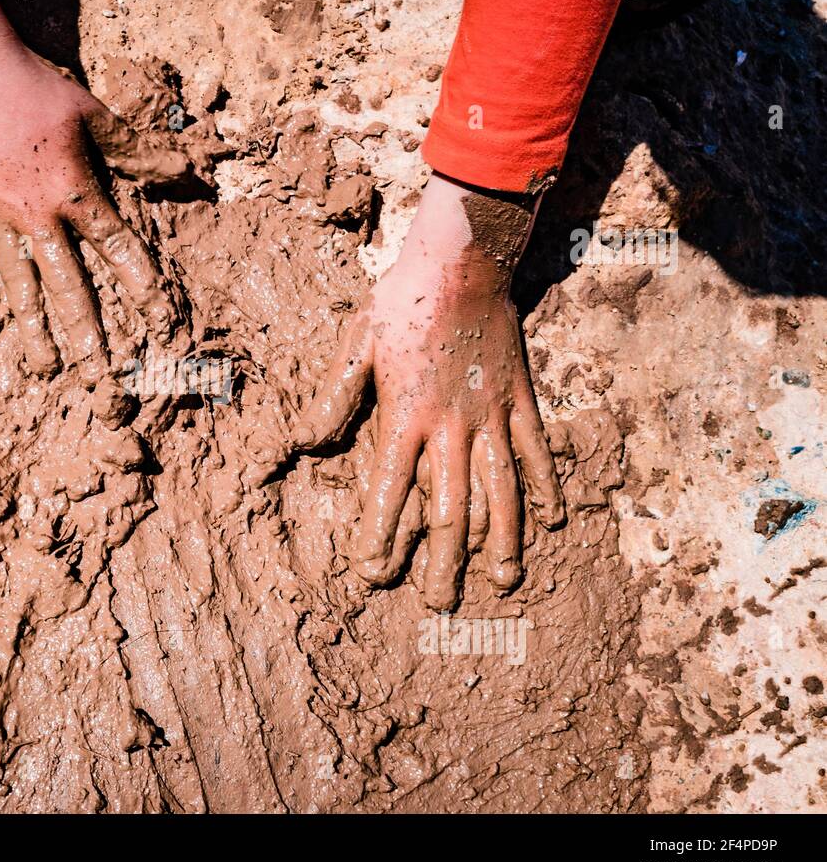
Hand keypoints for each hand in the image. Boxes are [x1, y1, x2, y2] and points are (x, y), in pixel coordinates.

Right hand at [0, 0, 191, 377]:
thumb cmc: (35, 88)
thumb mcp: (94, 114)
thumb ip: (141, 149)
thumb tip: (192, 169)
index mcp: (76, 194)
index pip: (119, 251)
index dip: (144, 289)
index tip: (164, 327)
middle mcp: (38, 219)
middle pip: (71, 291)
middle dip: (90, 342)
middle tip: (103, 387)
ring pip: (21, 290)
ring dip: (34, 336)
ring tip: (46, 373)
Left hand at [266, 173, 564, 609]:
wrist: (463, 259)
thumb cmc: (401, 300)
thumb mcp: (355, 344)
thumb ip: (334, 398)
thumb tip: (309, 446)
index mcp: (405, 415)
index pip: (390, 491)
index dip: (381, 537)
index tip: (373, 574)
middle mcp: (451, 425)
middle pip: (449, 508)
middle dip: (442, 560)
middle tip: (438, 602)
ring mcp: (491, 415)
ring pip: (500, 491)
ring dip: (502, 540)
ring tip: (502, 581)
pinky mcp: (521, 399)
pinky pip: (537, 452)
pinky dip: (546, 487)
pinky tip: (552, 521)